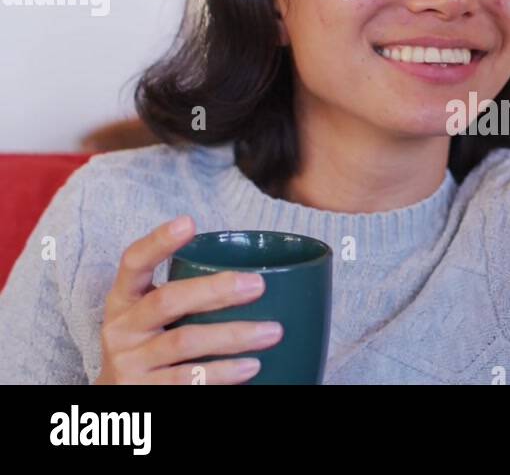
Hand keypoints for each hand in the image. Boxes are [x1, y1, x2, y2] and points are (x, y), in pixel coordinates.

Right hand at [94, 216, 282, 383]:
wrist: (118, 408)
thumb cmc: (150, 350)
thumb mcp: (152, 321)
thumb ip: (185, 299)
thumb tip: (252, 277)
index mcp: (123, 300)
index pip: (133, 262)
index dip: (158, 241)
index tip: (188, 222)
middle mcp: (121, 328)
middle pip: (168, 300)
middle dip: (216, 290)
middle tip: (257, 285)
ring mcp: (129, 363)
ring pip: (185, 341)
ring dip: (233, 335)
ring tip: (272, 332)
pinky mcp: (143, 392)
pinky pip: (188, 380)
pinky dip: (223, 373)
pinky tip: (251, 367)